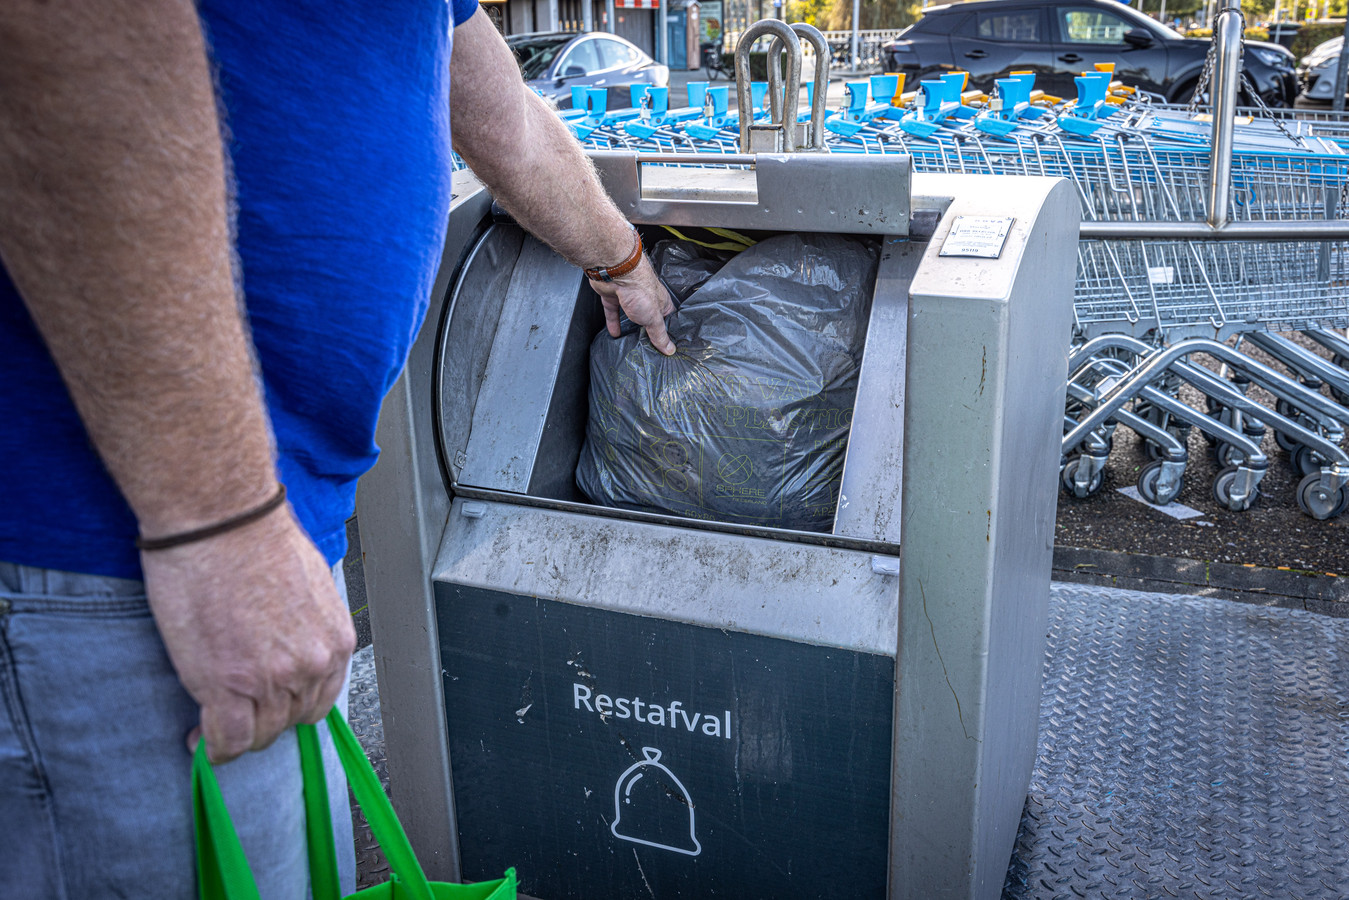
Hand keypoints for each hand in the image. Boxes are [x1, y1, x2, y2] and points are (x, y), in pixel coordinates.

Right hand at [142, 503, 355, 763]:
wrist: (220, 521)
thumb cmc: (255, 538)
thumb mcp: (307, 584)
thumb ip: (305, 624)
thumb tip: (289, 640)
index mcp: (335, 640)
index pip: (321, 699)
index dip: (291, 706)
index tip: (270, 707)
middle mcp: (312, 665)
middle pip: (291, 720)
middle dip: (264, 719)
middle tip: (237, 713)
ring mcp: (271, 680)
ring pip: (259, 735)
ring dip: (236, 733)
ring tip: (213, 726)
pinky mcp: (226, 686)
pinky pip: (226, 740)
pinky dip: (211, 747)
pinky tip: (198, 740)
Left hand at [590, 254, 675, 355]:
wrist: (617, 272)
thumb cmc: (640, 289)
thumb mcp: (654, 318)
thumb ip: (659, 335)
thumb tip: (670, 350)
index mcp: (662, 303)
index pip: (668, 320)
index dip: (667, 333)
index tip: (666, 347)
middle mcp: (647, 299)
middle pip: (649, 318)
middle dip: (648, 331)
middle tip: (648, 348)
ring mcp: (630, 297)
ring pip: (630, 315)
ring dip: (630, 327)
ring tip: (631, 343)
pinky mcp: (613, 296)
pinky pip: (613, 312)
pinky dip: (613, 323)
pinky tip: (614, 334)